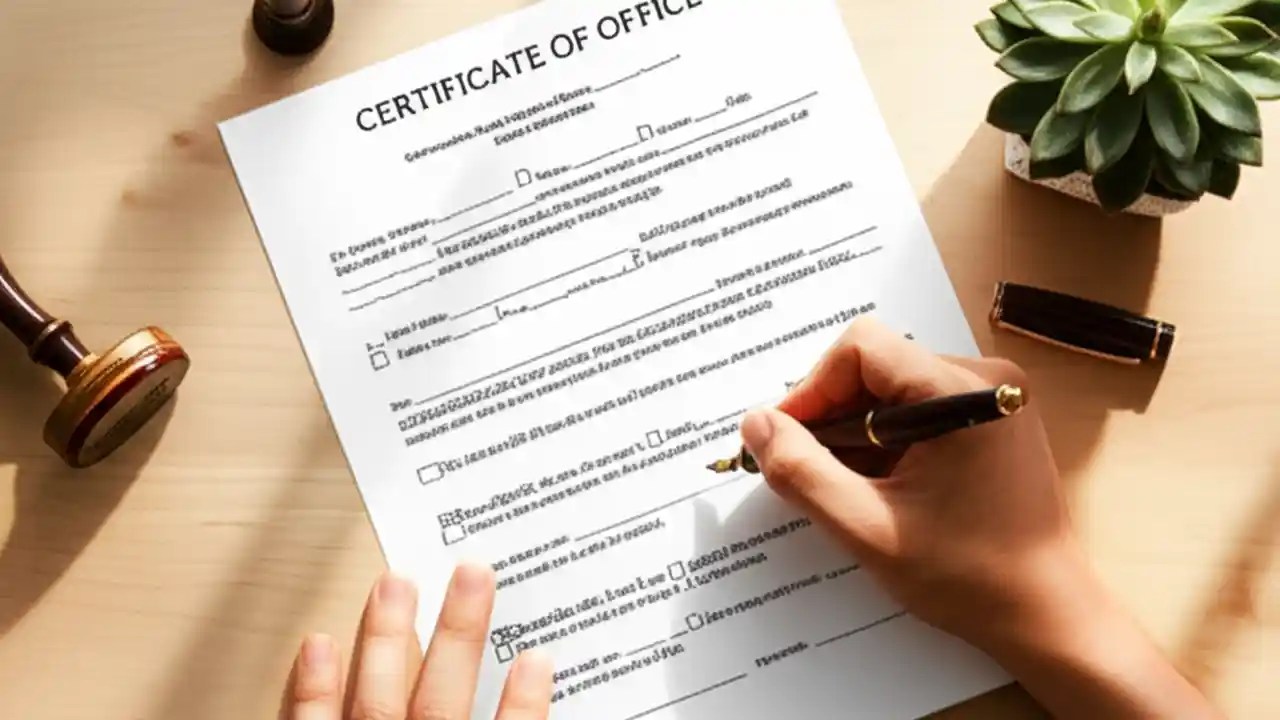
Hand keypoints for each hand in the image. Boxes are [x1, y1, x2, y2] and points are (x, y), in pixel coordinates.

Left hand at [283, 563, 552, 719]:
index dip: (525, 701)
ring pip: (376, 702)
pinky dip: (313, 689)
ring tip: (394, 584)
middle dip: (458, 635)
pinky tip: (319, 643)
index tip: (537, 657)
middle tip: (471, 573)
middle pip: (441, 703)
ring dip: (386, 639)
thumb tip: (532, 686)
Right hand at [742, 318, 1220, 718]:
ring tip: (843, 485)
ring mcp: (995, 398)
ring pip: (894, 387)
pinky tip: (878, 486)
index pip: (861, 348)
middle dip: (831, 414)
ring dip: (857, 431)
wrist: (1049, 617)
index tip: (783, 440)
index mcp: (963, 391)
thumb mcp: (868, 527)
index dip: (811, 389)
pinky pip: (921, 408)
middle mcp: (987, 379)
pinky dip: (887, 440)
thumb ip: (802, 471)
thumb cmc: (971, 578)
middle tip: (805, 468)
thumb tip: (755, 424)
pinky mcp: (995, 420)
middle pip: (876, 365)